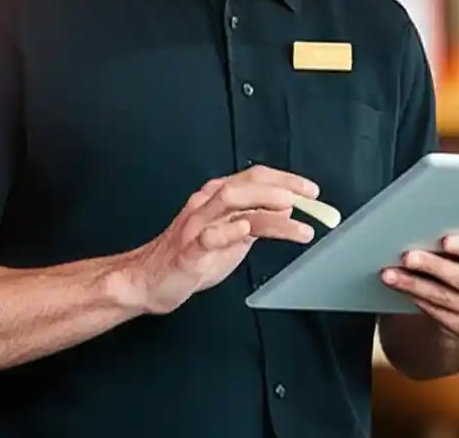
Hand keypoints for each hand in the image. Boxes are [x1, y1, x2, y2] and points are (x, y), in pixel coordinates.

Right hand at [123, 165, 319, 314]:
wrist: (148, 281)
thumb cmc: (190, 257)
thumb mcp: (232, 237)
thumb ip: (256, 220)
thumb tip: (288, 207)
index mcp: (215, 199)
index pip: (253, 177)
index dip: (285, 179)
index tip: (310, 190)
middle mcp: (205, 207)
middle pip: (244, 184)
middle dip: (280, 186)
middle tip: (308, 198)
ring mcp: (194, 227)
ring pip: (228, 202)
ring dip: (262, 205)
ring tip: (289, 213)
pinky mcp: (187, 252)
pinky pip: (207, 237)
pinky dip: (227, 230)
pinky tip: (244, 230)